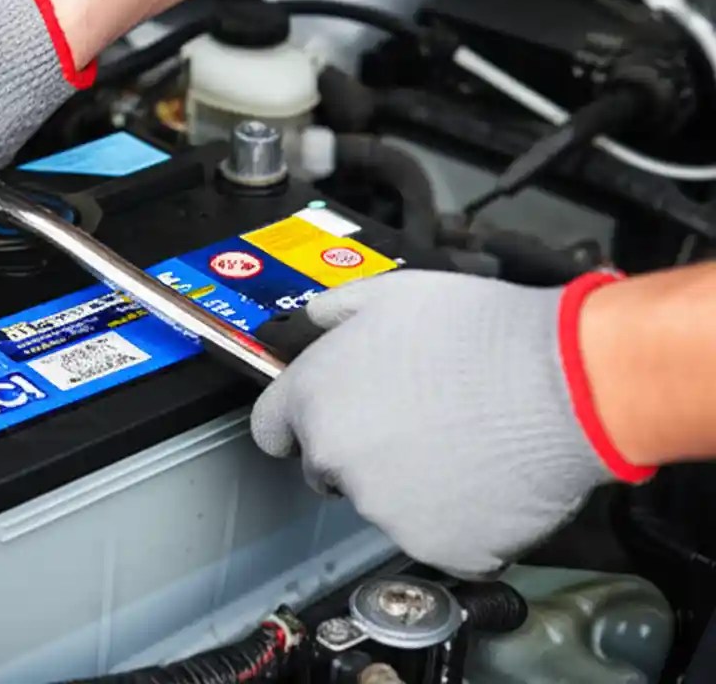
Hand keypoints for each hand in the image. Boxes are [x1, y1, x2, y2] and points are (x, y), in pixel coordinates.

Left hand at [250, 270, 647, 577]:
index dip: (297, 424)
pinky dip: (462, 520)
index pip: (272, 428)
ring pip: (387, 504)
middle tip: (422, 423)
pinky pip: (440, 538)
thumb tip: (317, 317)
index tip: (322, 424)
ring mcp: (382, 508)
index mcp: (315, 396)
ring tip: (468, 442)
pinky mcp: (433, 546)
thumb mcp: (396, 294)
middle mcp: (335, 457)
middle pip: (332, 468)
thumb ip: (340, 309)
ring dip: (415, 484)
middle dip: (365, 451)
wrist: (568, 382)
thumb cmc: (486, 332)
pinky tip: (491, 480)